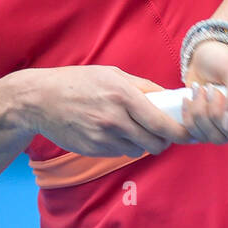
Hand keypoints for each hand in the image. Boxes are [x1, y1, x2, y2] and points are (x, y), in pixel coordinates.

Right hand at [8, 65, 193, 158]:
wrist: (40, 100)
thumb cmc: (78, 82)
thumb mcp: (112, 74)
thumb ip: (143, 86)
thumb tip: (169, 96)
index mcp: (124, 97)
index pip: (162, 124)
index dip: (179, 133)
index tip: (187, 133)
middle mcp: (115, 120)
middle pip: (155, 143)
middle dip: (163, 140)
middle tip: (161, 132)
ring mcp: (103, 137)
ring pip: (138, 150)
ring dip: (141, 142)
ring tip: (130, 127)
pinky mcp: (93, 150)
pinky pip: (119, 152)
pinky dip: (122, 145)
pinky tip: (111, 131)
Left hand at [181, 40, 227, 160]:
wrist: (203, 55)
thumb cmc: (224, 58)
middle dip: (217, 116)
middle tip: (211, 91)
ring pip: (215, 137)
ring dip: (201, 114)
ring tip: (199, 90)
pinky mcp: (209, 126)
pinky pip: (198, 135)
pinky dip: (190, 119)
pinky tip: (189, 100)